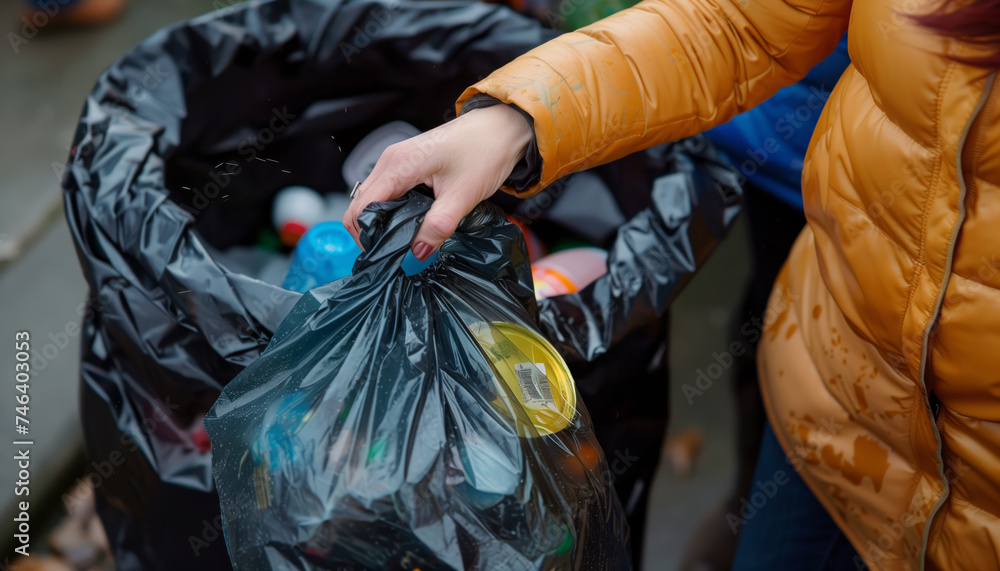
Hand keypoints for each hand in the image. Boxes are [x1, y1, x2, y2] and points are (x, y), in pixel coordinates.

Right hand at [343, 104, 532, 259]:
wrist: (502, 128)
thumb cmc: (485, 152)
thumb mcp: (462, 196)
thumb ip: (437, 227)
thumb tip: (417, 254)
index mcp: (398, 165)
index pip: (361, 207)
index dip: (366, 236)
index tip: (383, 255)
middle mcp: (391, 160)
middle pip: (362, 204)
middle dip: (373, 231)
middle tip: (396, 253)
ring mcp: (397, 159)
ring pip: (374, 198)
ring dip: (384, 221)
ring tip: (405, 240)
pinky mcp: (407, 163)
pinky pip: (388, 191)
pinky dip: (394, 209)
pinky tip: (413, 222)